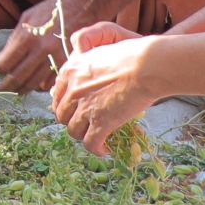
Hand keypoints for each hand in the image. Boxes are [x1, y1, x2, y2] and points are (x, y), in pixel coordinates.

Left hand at [0, 0, 67, 90]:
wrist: (83, 5)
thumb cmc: (52, 10)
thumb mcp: (28, 17)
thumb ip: (15, 38)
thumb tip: (3, 56)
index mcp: (27, 37)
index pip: (5, 63)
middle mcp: (40, 50)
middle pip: (17, 77)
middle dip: (6, 86)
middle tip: (1, 88)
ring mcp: (55, 58)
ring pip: (33, 84)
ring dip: (23, 89)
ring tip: (17, 90)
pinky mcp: (68, 63)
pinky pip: (51, 83)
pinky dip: (41, 86)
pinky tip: (37, 85)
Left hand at [52, 26, 163, 156]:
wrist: (146, 65)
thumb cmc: (130, 56)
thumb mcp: (99, 54)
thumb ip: (87, 69)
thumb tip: (87, 83)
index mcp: (70, 71)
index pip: (58, 96)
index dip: (66, 106)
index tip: (75, 111)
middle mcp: (72, 90)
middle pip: (62, 115)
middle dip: (73, 122)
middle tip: (86, 125)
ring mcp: (85, 107)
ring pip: (74, 131)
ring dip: (84, 136)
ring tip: (96, 137)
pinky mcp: (100, 122)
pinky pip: (91, 144)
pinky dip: (97, 149)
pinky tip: (105, 149)